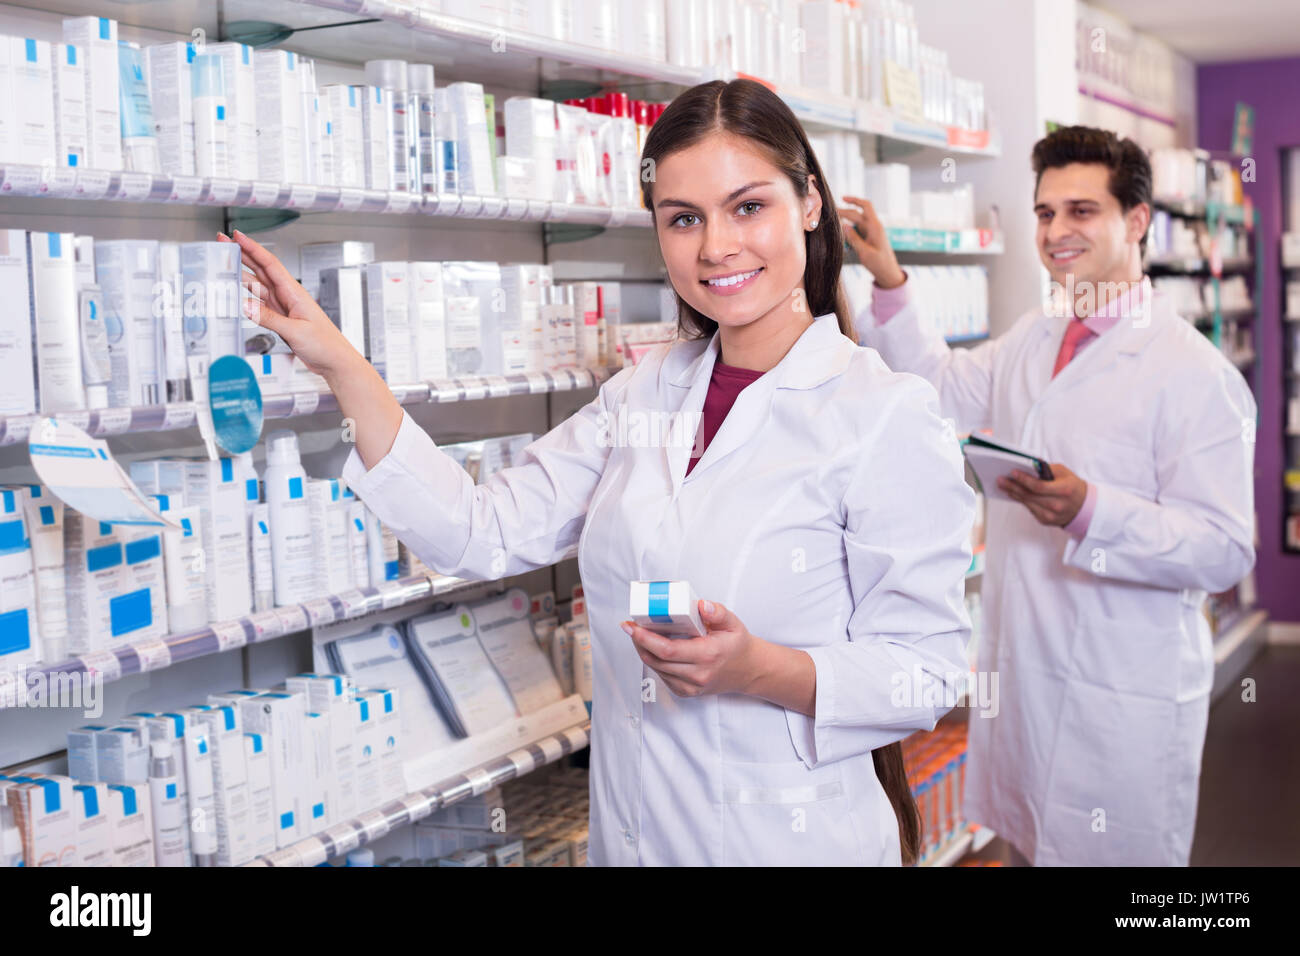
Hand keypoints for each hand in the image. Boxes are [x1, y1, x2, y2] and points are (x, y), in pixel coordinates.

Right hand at [219, 230, 359, 379]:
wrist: (335, 361)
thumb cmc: (326, 344)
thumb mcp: (296, 331)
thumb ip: (269, 319)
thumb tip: (245, 306)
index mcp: (294, 293)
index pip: (270, 264)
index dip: (253, 248)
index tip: (238, 236)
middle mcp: (288, 296)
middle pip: (261, 270)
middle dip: (242, 255)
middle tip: (224, 242)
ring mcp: (283, 307)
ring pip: (258, 286)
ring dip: (241, 274)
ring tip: (224, 264)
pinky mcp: (281, 319)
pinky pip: (259, 304)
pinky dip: (247, 298)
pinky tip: (237, 294)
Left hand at [621, 600, 760, 698]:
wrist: (748, 671)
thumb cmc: (737, 645)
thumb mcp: (733, 623)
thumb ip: (718, 612)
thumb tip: (701, 605)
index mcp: (708, 655)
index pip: (667, 650)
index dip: (645, 638)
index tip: (632, 626)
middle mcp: (698, 674)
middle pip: (656, 660)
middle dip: (639, 642)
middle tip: (631, 626)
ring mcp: (691, 686)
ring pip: (656, 669)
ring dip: (644, 651)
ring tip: (639, 634)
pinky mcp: (686, 692)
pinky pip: (662, 676)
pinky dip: (654, 661)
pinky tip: (653, 648)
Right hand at [838, 196, 905, 288]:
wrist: (888, 273)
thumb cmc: (879, 264)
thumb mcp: (864, 252)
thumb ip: (854, 238)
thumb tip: (843, 225)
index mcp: (875, 227)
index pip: (866, 206)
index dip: (854, 200)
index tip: (842, 198)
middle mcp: (873, 227)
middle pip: (857, 214)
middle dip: (844, 212)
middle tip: (829, 214)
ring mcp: (871, 232)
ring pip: (856, 222)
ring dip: (845, 222)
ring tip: (833, 224)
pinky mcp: (868, 238)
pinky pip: (857, 230)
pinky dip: (849, 231)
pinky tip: (841, 235)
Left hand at [998, 463, 1087, 526]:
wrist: (1083, 507)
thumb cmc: (1072, 486)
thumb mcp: (1064, 473)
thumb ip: (1047, 468)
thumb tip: (1030, 464)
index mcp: (1064, 490)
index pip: (1039, 486)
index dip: (1024, 480)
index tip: (1013, 472)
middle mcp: (1057, 505)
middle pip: (1030, 495)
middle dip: (1013, 486)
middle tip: (1000, 479)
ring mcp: (1051, 515)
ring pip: (1027, 502)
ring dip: (1013, 493)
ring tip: (1003, 484)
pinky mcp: (1045, 520)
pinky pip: (1029, 508)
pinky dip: (1020, 499)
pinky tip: (1013, 492)